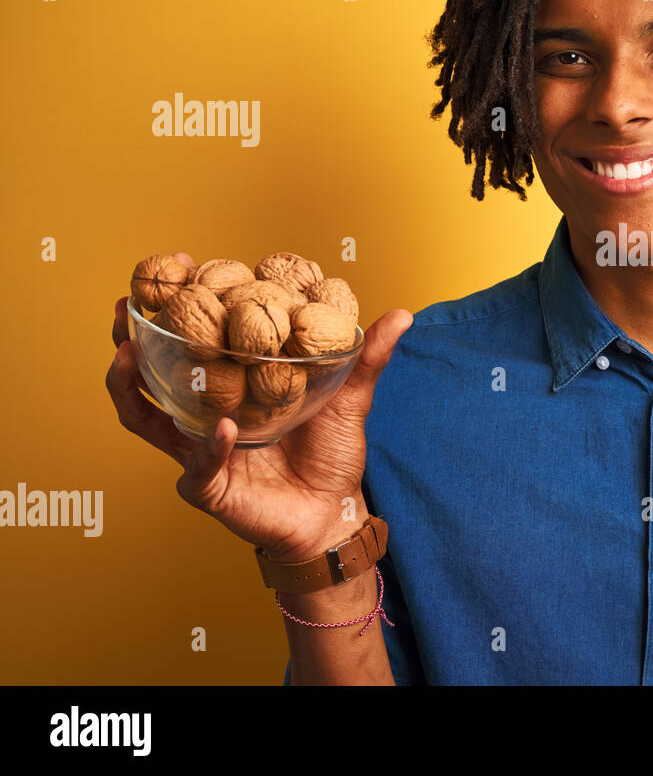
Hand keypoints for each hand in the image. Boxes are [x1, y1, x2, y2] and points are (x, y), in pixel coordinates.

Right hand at [107, 251, 413, 561]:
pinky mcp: (207, 486)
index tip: (177, 264)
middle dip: (130, 337)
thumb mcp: (350, 399)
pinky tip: (222, 429)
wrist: (333, 512)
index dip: (178, 304)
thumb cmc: (332, 455)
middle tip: (126, 305)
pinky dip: (209, 446)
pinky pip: (197, 464)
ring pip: (145, 417)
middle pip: (150, 372)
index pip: (194, 339)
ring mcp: (199, 449)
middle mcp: (205, 413)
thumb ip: (366, 357)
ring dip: (130, 386)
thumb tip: (402, 314)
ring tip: (129, 353)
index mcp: (231, 385)